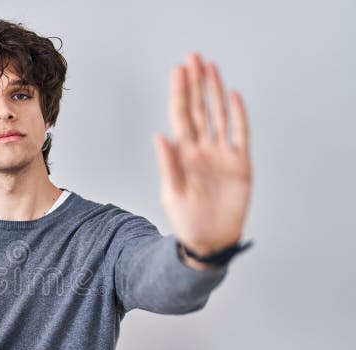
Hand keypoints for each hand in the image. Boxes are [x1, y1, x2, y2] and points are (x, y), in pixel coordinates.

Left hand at [153, 51, 251, 256]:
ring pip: (218, 115)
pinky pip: (240, 134)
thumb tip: (159, 135)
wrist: (209, 241)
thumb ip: (168, 164)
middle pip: (198, 109)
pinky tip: (234, 96)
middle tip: (194, 57)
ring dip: (215, 92)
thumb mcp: (172, 194)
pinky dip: (239, 115)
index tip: (179, 70)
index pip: (180, 116)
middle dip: (196, 83)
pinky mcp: (240, 164)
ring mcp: (221, 155)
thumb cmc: (186, 220)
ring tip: (211, 67)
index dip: (180, 93)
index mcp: (182, 155)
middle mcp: (201, 150)